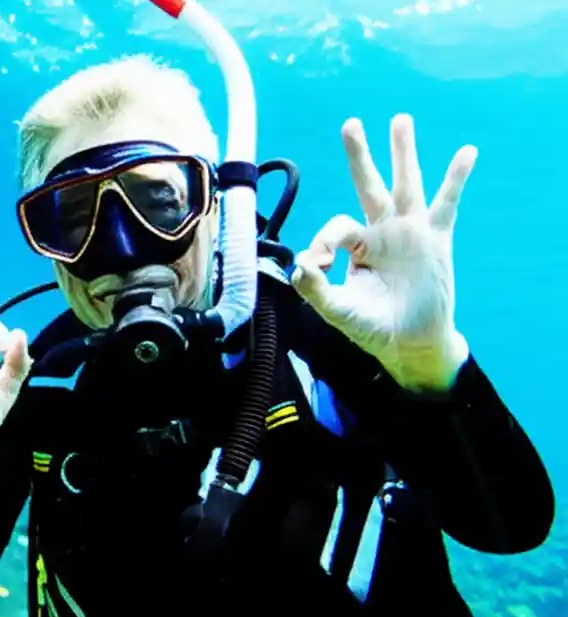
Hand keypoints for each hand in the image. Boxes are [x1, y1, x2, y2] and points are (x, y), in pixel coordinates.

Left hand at [291, 114, 475, 393]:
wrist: (409, 345)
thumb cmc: (372, 326)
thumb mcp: (337, 309)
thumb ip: (315, 288)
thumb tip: (300, 262)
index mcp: (356, 245)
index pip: (338, 226)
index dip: (326, 241)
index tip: (320, 265)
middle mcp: (382, 231)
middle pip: (369, 185)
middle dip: (359, 155)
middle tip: (350, 123)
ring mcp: (411, 232)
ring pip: (406, 184)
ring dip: (403, 152)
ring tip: (400, 120)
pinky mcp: (437, 239)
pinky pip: (446, 203)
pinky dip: (456, 178)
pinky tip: (467, 152)